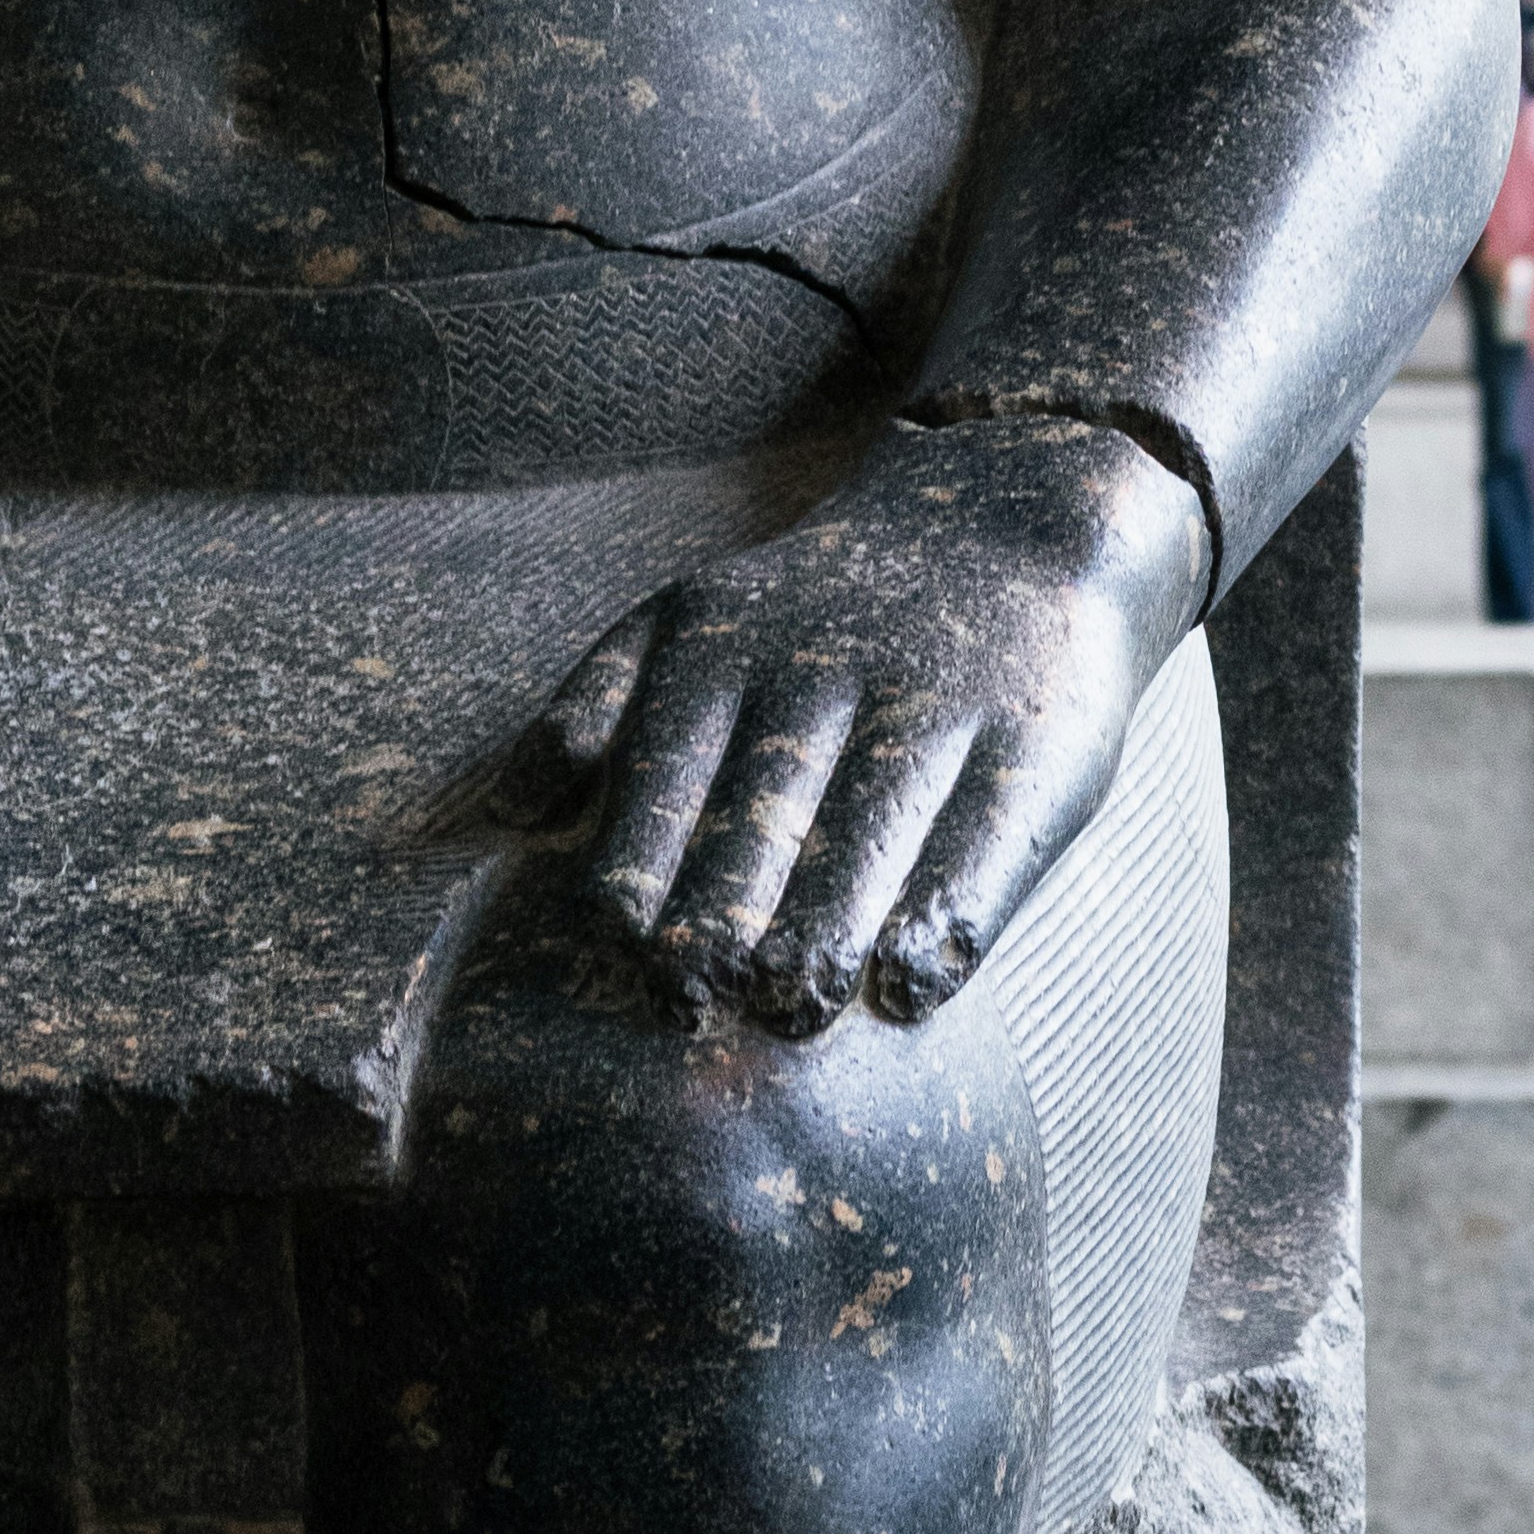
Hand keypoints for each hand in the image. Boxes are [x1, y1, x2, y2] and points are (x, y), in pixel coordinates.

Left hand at [498, 414, 1211, 1040]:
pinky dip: (945, 919)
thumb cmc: (813, 611)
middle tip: (697, 1006)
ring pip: (866, 832)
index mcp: (721, 651)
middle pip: (758, 818)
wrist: (1004, 525)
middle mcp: (823, 668)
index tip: (634, 968)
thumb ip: (593, 707)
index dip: (642, 886)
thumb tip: (502, 813)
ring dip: (823, 934)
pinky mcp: (1031, 736)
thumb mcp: (687, 619)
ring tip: (794, 1007)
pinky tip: (911, 985)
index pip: (661, 783)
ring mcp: (933, 697)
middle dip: (720, 922)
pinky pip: (983, 839)